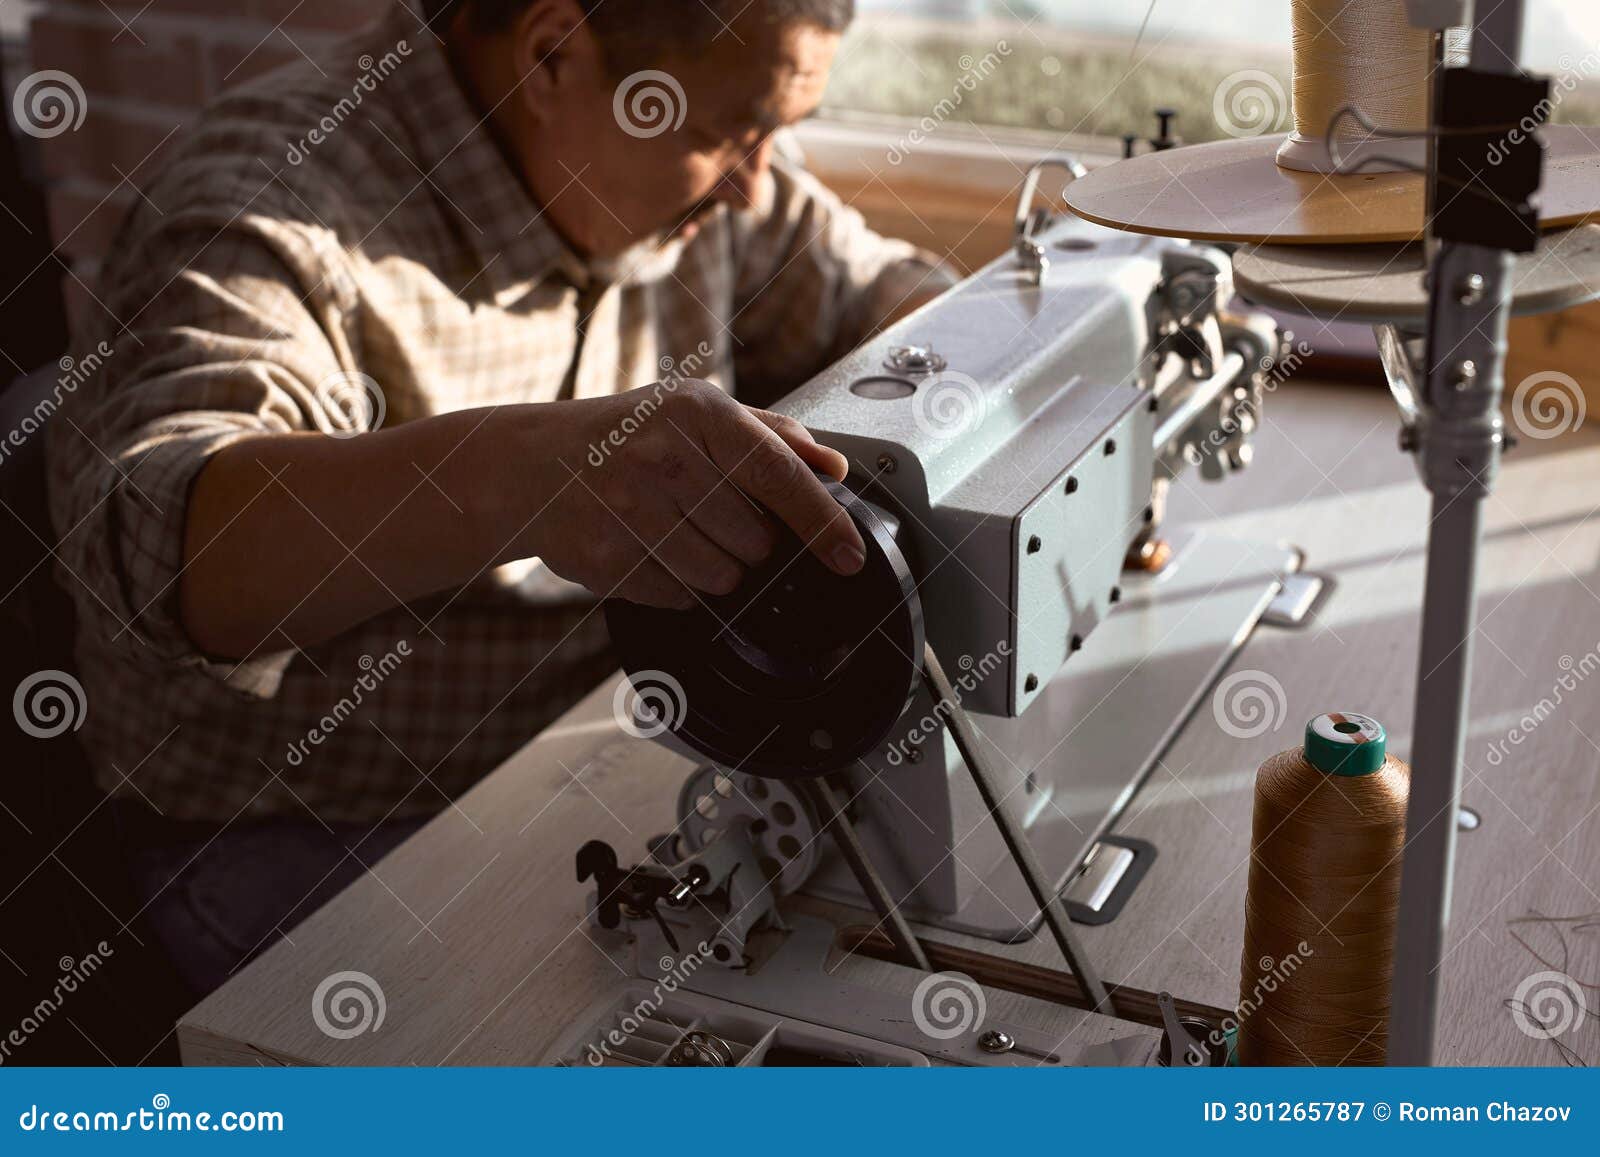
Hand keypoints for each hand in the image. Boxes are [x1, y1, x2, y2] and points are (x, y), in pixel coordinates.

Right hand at [519, 381, 866, 608]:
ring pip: (722, 577)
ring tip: (679, 531)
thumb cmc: (629, 435)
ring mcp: (630, 510)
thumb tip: (834, 468)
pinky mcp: (607, 560)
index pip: (778, 472)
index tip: (851, 556)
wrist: (535, 466)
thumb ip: (771, 435)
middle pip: (755, 540)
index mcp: (696, 412)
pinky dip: (679, 584)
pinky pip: (681, 598)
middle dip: (750, 542)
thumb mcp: (696, 410)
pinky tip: (652, 549)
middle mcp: (662, 456)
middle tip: (711, 515)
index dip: (822, 521)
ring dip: (717, 568)